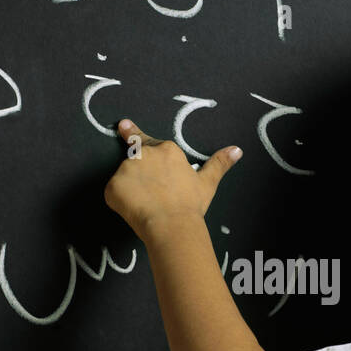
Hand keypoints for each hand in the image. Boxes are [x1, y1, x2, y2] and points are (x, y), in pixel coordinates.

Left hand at [104, 118, 241, 242]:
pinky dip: (120, 202)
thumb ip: (219, 163)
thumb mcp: (207, 182)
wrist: (172, 225)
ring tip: (147, 205)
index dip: (133, 133)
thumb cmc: (190, 205)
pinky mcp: (113, 186)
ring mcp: (125, 169)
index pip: (145, 139)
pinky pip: (113, 193)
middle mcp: (144, 154)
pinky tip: (135, 211)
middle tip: (149, 192)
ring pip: (123, 177)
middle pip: (134, 159)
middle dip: (138, 172)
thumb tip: (237, 150)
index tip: (122, 125)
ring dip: (130, 188)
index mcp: (166, 149)